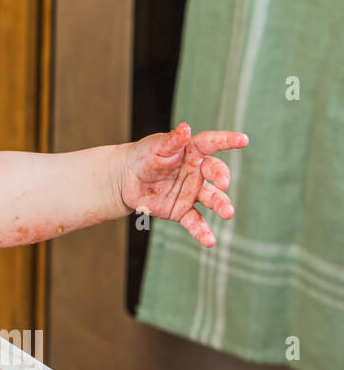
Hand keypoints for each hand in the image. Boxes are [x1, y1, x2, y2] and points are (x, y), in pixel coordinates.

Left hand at [117, 122, 248, 246]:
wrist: (125, 180)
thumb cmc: (144, 157)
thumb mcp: (154, 147)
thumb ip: (171, 141)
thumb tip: (186, 128)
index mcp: (192, 152)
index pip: (211, 143)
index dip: (227, 140)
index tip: (243, 140)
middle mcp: (197, 172)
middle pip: (215, 172)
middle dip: (222, 176)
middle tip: (224, 183)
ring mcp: (192, 192)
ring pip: (211, 198)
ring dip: (221, 205)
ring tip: (228, 213)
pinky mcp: (182, 210)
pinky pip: (195, 221)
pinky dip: (202, 231)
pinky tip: (210, 241)